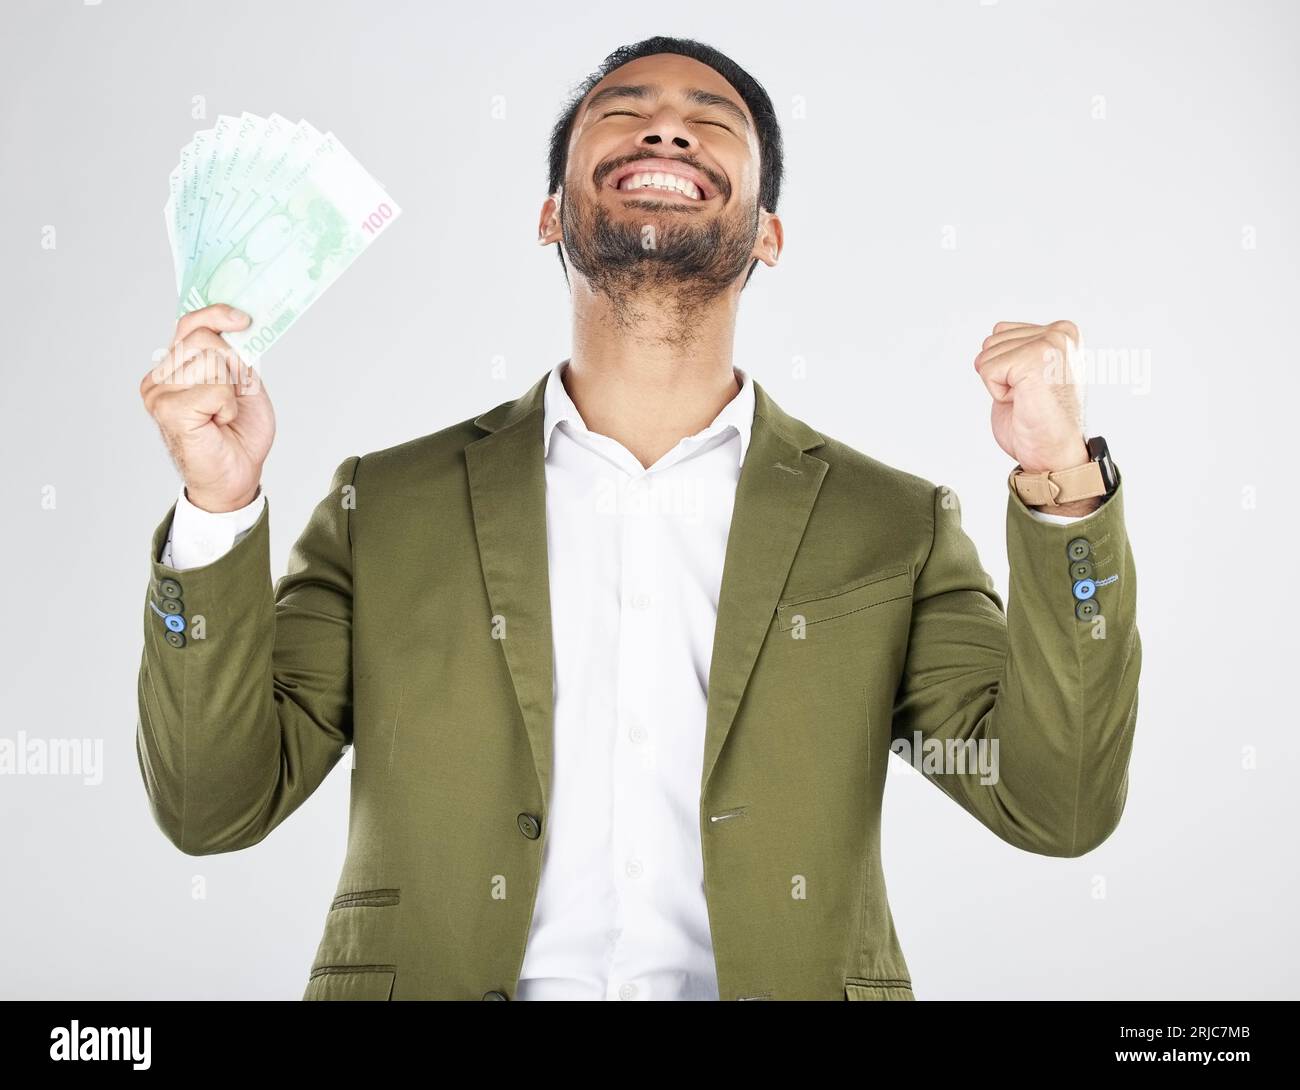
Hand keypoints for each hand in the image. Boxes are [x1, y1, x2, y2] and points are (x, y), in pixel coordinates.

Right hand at [139, 304, 275, 512]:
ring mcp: (158, 391)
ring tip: (222, 414)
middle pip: (203, 338)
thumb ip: (235, 356)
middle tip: (234, 394)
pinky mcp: (166, 408)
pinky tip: (218, 423)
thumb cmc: (238, 434)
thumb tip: (237, 325)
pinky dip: (227, 406)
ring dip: (230, 390)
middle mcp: (161, 375)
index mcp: (177, 366)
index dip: (217, 315)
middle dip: (232, 364)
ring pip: (211, 361)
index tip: (242, 318)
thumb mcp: (244, 385)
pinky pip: (213, 389)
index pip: (190, 324)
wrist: (236, 476)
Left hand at [973, 319, 1089, 473]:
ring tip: (1027, 399)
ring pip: (987, 356)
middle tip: (1028, 396)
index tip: (1031, 388)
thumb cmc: (1038, 421)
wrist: (1054, 453)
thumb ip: (1016, 349)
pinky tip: (1023, 402)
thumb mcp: (1026, 372)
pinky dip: (997, 394)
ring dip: (999, 385)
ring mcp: (1049, 343)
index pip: (1000, 331)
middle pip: (991, 342)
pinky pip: (987, 370)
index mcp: (1062, 332)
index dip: (1003, 367)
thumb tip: (991, 339)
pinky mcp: (1034, 359)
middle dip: (999, 375)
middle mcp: (1060, 333)